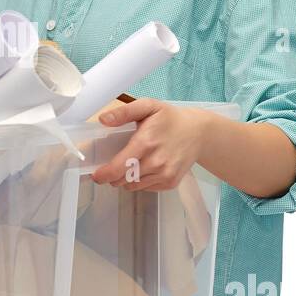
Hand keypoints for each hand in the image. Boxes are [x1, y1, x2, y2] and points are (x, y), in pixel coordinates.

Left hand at [89, 97, 207, 190]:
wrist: (199, 132)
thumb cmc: (170, 119)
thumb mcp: (148, 106)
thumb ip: (124, 112)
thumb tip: (103, 119)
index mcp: (146, 143)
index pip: (118, 168)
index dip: (103, 174)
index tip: (97, 175)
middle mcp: (156, 162)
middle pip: (123, 180)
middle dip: (113, 175)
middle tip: (114, 165)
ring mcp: (165, 174)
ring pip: (133, 186)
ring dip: (127, 179)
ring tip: (132, 164)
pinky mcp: (171, 182)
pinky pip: (146, 188)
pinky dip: (141, 181)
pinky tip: (147, 167)